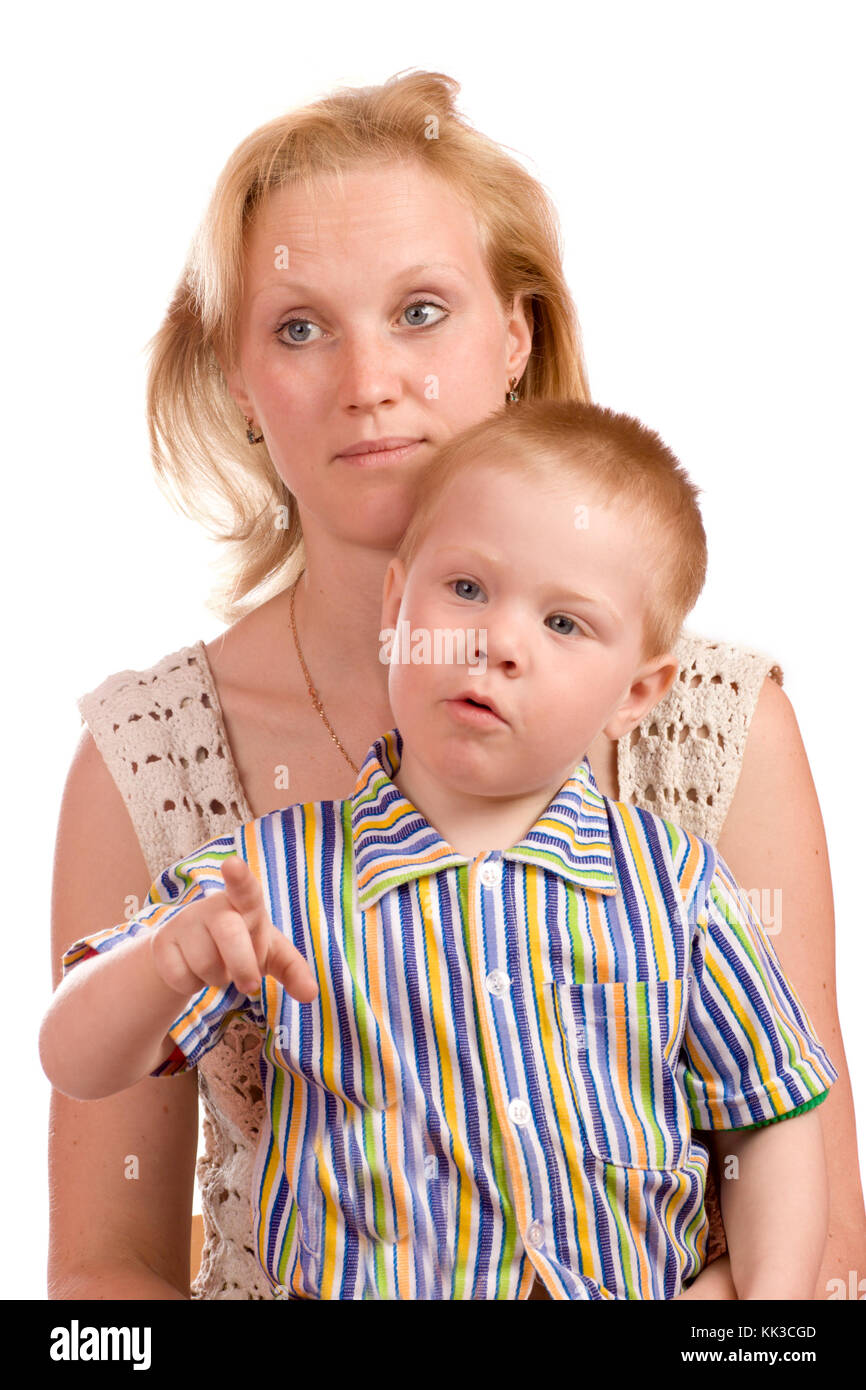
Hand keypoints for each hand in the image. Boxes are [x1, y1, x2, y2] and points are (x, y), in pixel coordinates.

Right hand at [150, 856, 318, 1002]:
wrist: (194, 951)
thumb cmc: (243, 944)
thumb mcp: (271, 954)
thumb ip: (293, 969)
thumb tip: (311, 994)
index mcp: (246, 904)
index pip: (245, 888)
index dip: (240, 878)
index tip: (233, 864)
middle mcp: (214, 907)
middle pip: (229, 935)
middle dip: (242, 965)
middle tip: (249, 985)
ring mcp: (185, 922)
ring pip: (205, 964)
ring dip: (217, 979)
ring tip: (217, 967)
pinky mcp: (162, 942)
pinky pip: (181, 977)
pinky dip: (192, 985)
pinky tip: (192, 970)